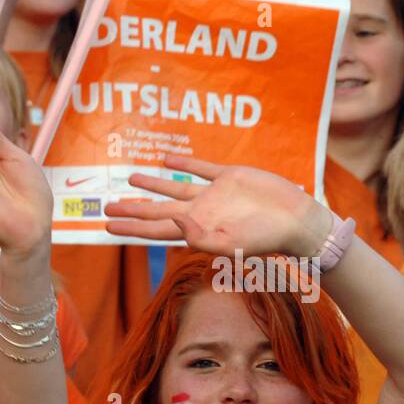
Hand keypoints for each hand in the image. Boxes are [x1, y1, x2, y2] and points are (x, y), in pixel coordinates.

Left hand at [104, 155, 331, 258]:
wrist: (296, 221)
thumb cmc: (267, 240)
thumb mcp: (231, 244)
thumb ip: (200, 237)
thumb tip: (173, 223)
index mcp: (198, 229)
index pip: (156, 230)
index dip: (132, 227)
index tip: (108, 224)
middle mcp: (201, 212)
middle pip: (158, 211)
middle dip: (132, 209)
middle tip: (107, 206)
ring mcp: (214, 194)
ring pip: (175, 188)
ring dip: (152, 185)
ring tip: (130, 179)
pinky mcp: (230, 177)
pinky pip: (200, 167)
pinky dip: (183, 162)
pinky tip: (167, 159)